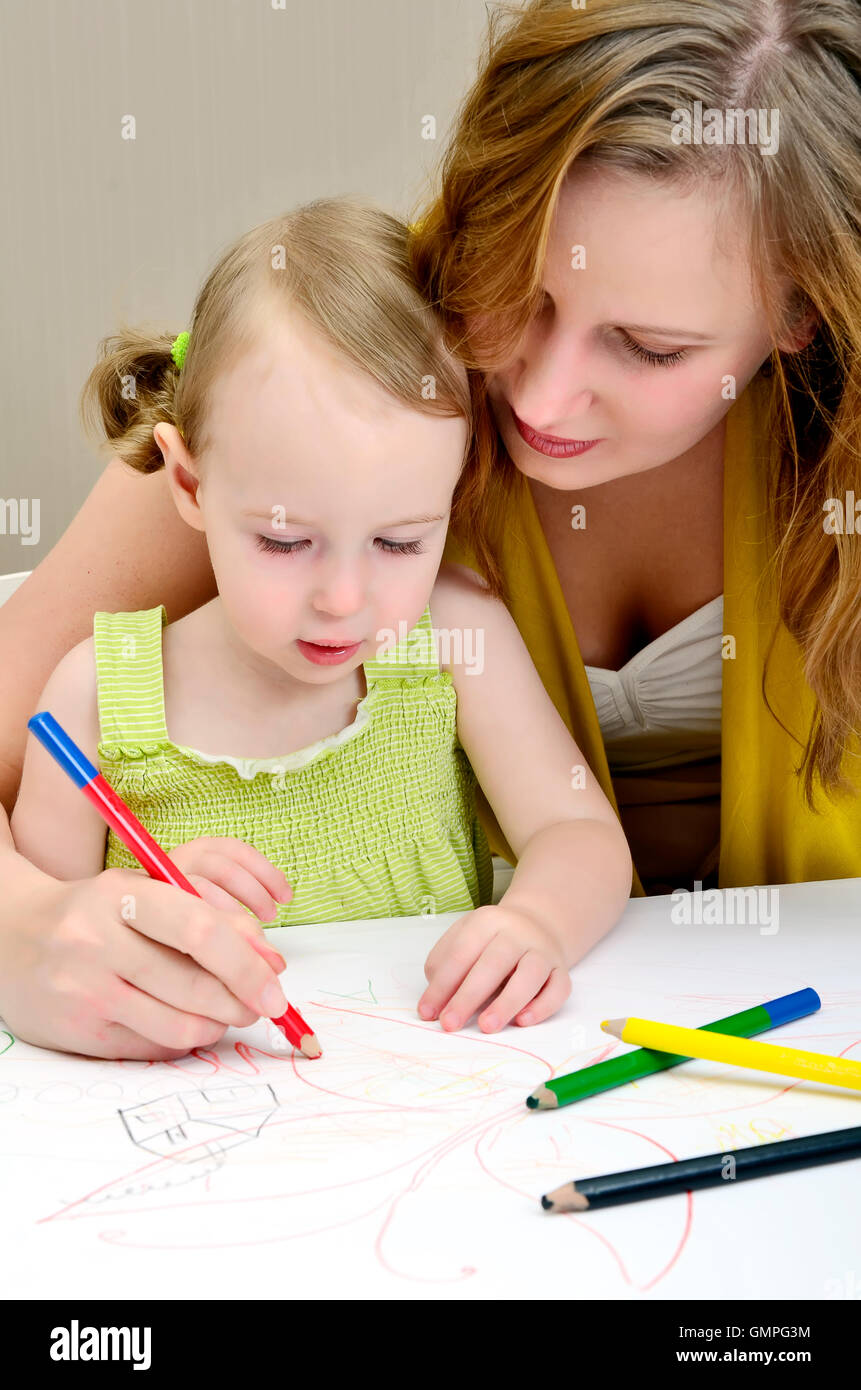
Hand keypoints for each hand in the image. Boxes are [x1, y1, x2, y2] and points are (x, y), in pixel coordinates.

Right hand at [0, 844, 293, 1061]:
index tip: (276, 988)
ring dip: (217, 1026)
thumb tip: (270, 962)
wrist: (12, 937)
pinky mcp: (80, 1032)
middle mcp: (97, 942)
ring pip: (179, 1026)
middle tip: (261, 1006)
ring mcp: (85, 990)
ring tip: (224, 1014)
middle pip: (195, 984)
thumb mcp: (145, 894)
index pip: (199, 929)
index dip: (247, 964)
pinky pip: (153, 1049)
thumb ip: (207, 916)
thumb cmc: (96, 913)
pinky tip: (183, 1024)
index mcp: (121, 895)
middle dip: (242, 1002)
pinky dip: (183, 1041)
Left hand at [417, 903, 571, 1032]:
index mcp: (487, 921)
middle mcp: (517, 933)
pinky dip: (543, 1006)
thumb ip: (444, 962)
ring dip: (507, 1003)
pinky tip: (523, 1021)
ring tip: (486, 1026)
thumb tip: (437, 997)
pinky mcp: (561, 970)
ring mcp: (542, 951)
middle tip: (450, 1024)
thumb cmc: (490, 940)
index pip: (461, 954)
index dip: (442, 985)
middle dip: (468, 997)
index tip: (427, 1012)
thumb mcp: (462, 938)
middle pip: (493, 964)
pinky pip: (559, 988)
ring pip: (530, 975)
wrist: (536, 924)